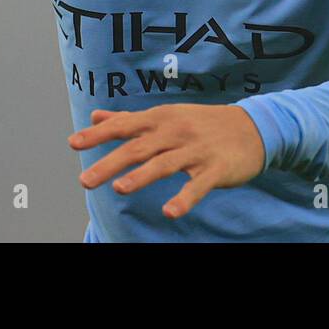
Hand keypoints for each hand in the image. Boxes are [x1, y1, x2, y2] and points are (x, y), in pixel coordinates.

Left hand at [69, 103, 265, 218]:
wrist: (254, 127)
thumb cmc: (202, 123)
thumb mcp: (166, 115)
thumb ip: (129, 119)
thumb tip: (96, 117)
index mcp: (161, 118)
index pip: (125, 126)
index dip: (99, 135)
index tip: (73, 144)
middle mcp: (176, 131)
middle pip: (139, 148)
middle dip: (110, 163)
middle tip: (84, 180)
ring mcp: (196, 150)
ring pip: (164, 164)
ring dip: (141, 176)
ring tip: (119, 188)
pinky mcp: (216, 168)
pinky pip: (198, 185)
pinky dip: (184, 198)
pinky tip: (170, 212)